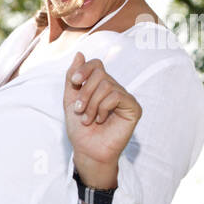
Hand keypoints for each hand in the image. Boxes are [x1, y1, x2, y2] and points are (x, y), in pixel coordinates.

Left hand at [64, 54, 141, 185]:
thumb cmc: (80, 129)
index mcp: (100, 86)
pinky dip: (103, 108)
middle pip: (100, 73)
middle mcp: (114, 88)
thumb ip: (73, 77)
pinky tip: (101, 120)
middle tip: (80, 110)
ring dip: (91, 104)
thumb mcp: (70, 100)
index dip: (84, 69)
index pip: (96, 64)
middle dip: (85, 92)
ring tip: (88, 119)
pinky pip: (116, 96)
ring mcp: (125, 97)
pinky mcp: (133, 107)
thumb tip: (79, 53)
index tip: (74, 82)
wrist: (87, 150)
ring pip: (107, 85)